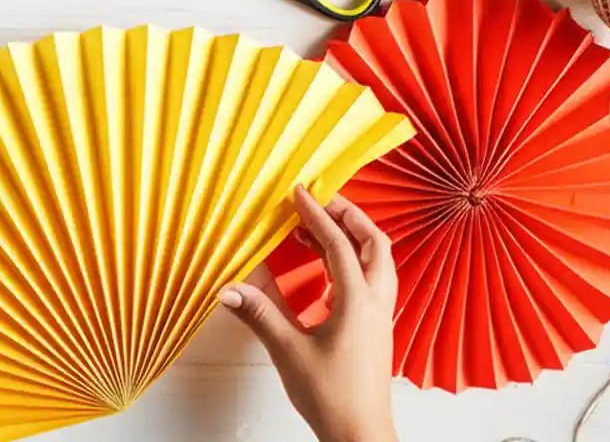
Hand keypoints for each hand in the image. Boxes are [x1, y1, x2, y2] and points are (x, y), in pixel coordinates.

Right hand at [220, 187, 397, 441]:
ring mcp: (380, 314)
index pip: (339, 243)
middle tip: (320, 201)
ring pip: (378, 259)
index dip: (318, 214)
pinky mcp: (376, 326)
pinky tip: (328, 269)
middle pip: (374, 241)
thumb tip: (229, 289)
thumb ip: (260, 314)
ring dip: (354, 237)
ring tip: (320, 228)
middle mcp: (376, 302)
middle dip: (348, 215)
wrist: (359, 433)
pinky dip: (354, 261)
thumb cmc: (331, 397)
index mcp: (358, 301)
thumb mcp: (288, 352)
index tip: (301, 193)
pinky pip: (373, 279)